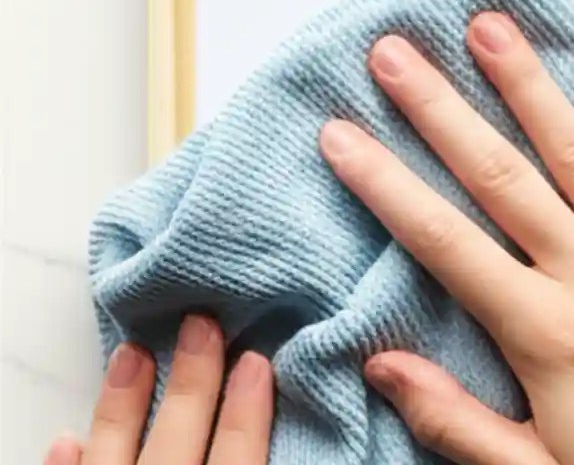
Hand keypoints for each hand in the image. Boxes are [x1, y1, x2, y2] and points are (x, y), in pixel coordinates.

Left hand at [44, 315, 273, 464]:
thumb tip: (307, 455)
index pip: (238, 457)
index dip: (248, 409)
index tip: (256, 359)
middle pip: (179, 441)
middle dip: (192, 381)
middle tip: (200, 324)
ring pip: (114, 456)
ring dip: (122, 405)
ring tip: (130, 352)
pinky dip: (68, 464)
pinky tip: (66, 438)